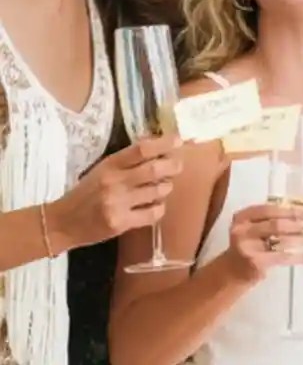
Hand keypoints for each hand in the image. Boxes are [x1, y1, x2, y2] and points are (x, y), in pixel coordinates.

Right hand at [47, 135, 182, 249]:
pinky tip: (154, 206)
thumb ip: (127, 160)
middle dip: (172, 166)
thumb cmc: (86, 193)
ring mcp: (118, 203)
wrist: (63, 222)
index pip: (141, 149)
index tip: (178, 141)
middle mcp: (114, 182)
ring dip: (166, 188)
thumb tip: (159, 146)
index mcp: (109, 165)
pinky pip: (153, 213)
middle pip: (154, 169)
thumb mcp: (102, 170)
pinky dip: (159, 208)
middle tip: (178, 166)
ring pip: (157, 192)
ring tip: (163, 187)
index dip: (163, 143)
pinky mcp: (121, 223)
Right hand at [224, 202, 302, 283]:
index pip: (269, 209)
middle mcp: (242, 231)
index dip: (291, 210)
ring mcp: (248, 248)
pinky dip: (299, 257)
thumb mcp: (253, 228)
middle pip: (277, 224)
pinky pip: (283, 257)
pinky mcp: (256, 263)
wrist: (232, 272)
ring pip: (283, 241)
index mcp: (242, 217)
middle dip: (299, 223)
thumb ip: (270, 219)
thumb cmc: (249, 245)